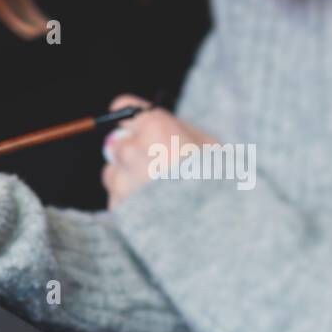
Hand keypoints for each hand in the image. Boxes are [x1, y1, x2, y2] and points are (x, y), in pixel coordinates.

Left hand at [101, 94, 217, 206]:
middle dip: (131, 154)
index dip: (130, 119)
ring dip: (128, 180)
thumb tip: (151, 125)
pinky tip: (153, 209)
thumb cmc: (218, 180)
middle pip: (118, 146)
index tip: (132, 124)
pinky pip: (117, 199)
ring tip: (157, 193)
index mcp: (155, 128)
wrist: (215, 223)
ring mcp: (121, 181)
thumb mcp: (207, 144)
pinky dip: (129, 204)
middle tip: (157, 167)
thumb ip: (174, 130)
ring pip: (114, 175)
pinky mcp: (118, 207)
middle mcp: (132, 151)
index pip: (125, 109)